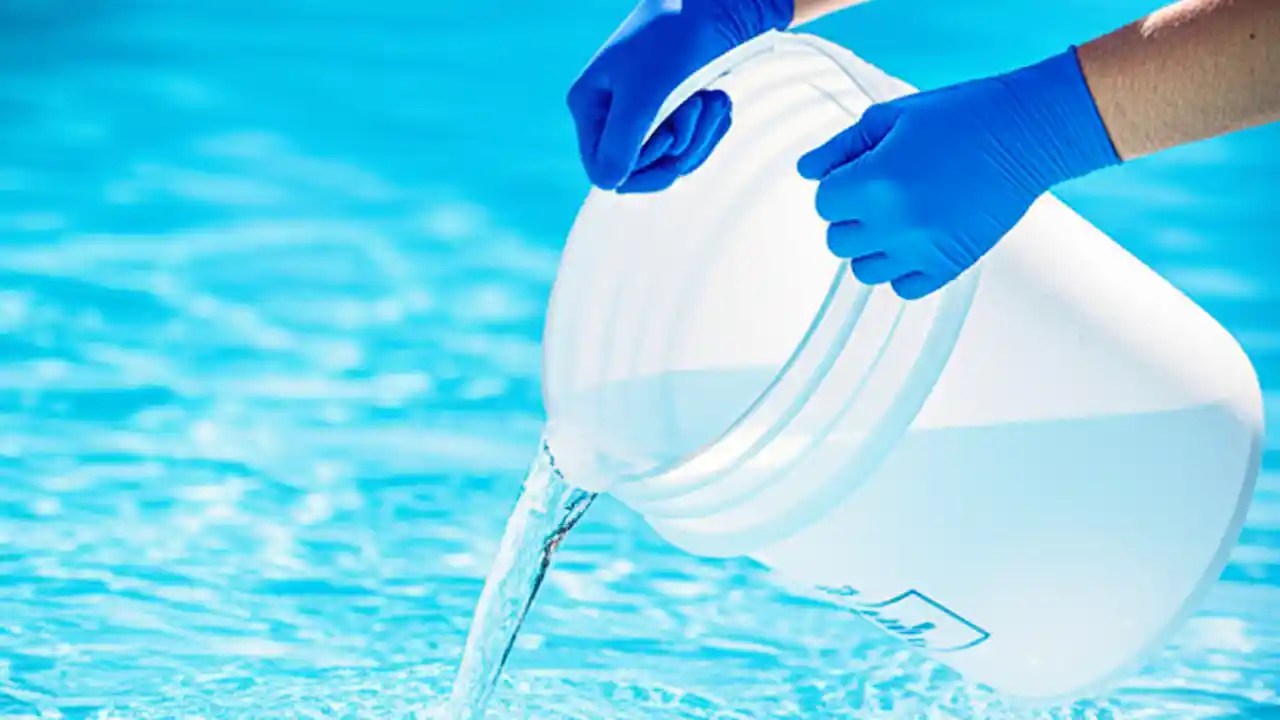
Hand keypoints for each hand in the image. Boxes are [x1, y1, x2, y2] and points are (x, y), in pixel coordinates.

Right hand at [568, 0, 792, 192]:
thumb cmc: (672, 38)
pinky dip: (710, 128)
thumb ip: (623, 142)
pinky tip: (719, 101)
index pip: (604, 169)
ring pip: (672, 160)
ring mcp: (644, 114)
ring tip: (713, 99)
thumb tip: (608, 185)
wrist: (716, 3)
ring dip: (701, 134)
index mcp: (589, 105)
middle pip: (642, 170)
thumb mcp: (644, 93)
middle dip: (680, 147)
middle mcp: (612, 114)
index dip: (641, 169)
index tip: (671, 139)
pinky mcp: (674, 113)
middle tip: (700, 108)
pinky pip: (691, 146)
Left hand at [798, 48, 1119, 298]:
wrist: (1025, 133)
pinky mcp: (949, 266)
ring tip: (900, 218)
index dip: (839, 186)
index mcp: (874, 181)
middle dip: (852, 218)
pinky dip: (903, 270)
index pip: (823, 203)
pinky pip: (902, 289)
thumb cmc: (959, 115)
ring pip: (863, 271)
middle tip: (883, 193)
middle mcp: (895, 222)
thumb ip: (841, 148)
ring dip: (872, 248)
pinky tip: (918, 240)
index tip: (864, 172)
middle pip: (837, 241)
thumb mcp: (891, 117)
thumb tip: (805, 171)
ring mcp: (922, 249)